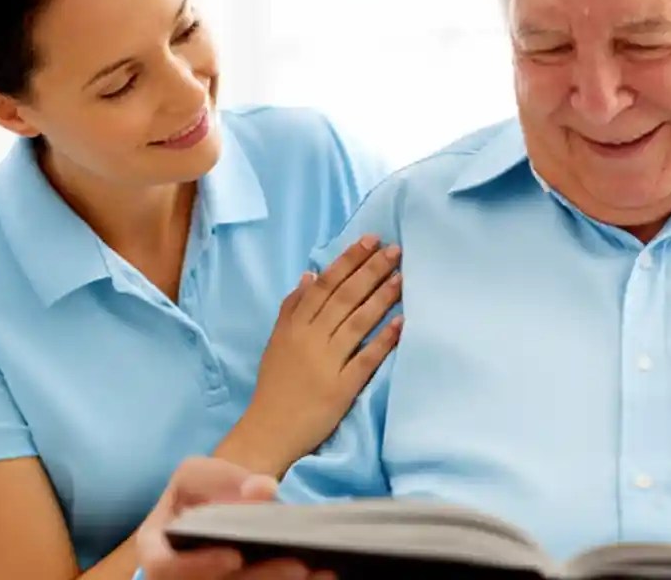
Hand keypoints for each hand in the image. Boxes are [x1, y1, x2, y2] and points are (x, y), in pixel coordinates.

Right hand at [135, 457, 333, 579]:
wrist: (212, 511)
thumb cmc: (198, 495)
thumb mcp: (199, 476)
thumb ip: (225, 480)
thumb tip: (264, 490)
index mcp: (155, 548)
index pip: (163, 566)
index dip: (197, 566)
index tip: (235, 556)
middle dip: (258, 578)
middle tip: (298, 565)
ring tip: (318, 571)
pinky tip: (322, 576)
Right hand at [218, 235, 402, 474]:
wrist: (268, 430)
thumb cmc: (275, 385)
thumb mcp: (277, 341)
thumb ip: (292, 308)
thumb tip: (309, 275)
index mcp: (294, 326)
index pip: (325, 285)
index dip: (348, 261)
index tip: (370, 240)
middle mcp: (310, 339)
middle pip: (344, 297)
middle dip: (370, 270)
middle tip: (394, 250)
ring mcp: (326, 363)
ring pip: (357, 322)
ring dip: (381, 298)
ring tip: (401, 277)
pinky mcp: (341, 388)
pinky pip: (365, 359)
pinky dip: (383, 340)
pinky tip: (402, 324)